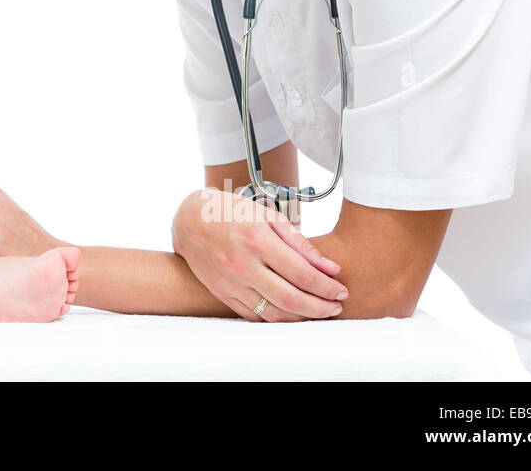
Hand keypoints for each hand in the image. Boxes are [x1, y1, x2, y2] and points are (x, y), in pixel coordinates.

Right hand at [172, 187, 346, 321]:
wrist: (189, 220)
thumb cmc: (232, 212)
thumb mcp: (268, 217)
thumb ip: (300, 243)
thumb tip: (330, 267)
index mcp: (258, 241)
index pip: (302, 274)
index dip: (326, 287)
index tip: (341, 290)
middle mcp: (243, 265)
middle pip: (291, 299)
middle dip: (320, 308)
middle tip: (336, 307)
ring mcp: (230, 282)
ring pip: (273, 313)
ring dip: (301, 318)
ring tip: (317, 312)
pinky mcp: (221, 293)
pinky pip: (253, 315)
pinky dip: (275, 319)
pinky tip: (290, 313)